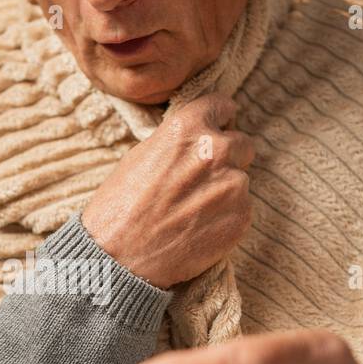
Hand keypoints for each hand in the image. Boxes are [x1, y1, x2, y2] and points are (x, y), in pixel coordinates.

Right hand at [81, 96, 254, 288]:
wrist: (119, 257)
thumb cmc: (120, 206)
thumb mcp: (142, 155)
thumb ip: (178, 141)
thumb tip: (199, 136)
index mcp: (188, 128)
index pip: (223, 106)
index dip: (219, 120)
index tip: (217, 129)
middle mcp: (216, 150)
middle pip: (242, 143)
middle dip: (227, 158)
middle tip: (201, 180)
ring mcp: (233, 185)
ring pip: (241, 180)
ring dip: (225, 191)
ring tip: (193, 210)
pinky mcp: (241, 217)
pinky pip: (242, 209)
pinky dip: (227, 217)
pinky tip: (199, 227)